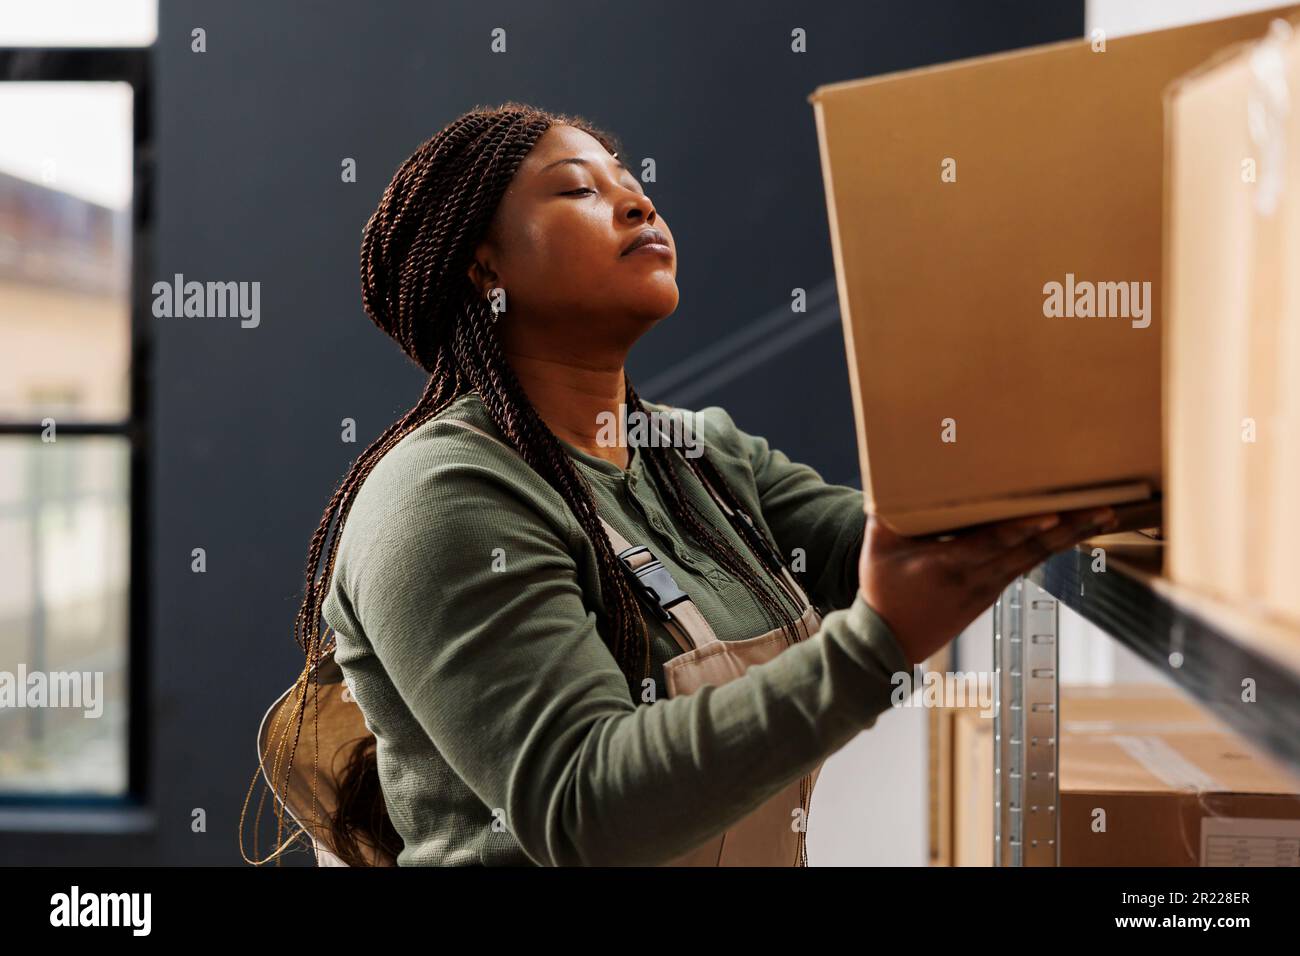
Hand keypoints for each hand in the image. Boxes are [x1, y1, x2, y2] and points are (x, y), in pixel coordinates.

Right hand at [858, 506, 1118, 665]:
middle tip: (1102, 507)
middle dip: (1067, 528)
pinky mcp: (993, 592)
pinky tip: (1077, 531)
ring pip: (1036, 557)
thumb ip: (884, 514)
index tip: (1051, 514)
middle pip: (1028, 550)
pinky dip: (1055, 547)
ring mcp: (989, 587)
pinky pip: (1028, 564)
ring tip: (1104, 514)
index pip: (991, 544)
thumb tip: (891, 476)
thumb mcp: (876, 550)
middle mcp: (976, 577)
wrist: (889, 642)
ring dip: (1072, 536)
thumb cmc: (883, 591)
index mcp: (947, 565)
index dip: (1021, 530)